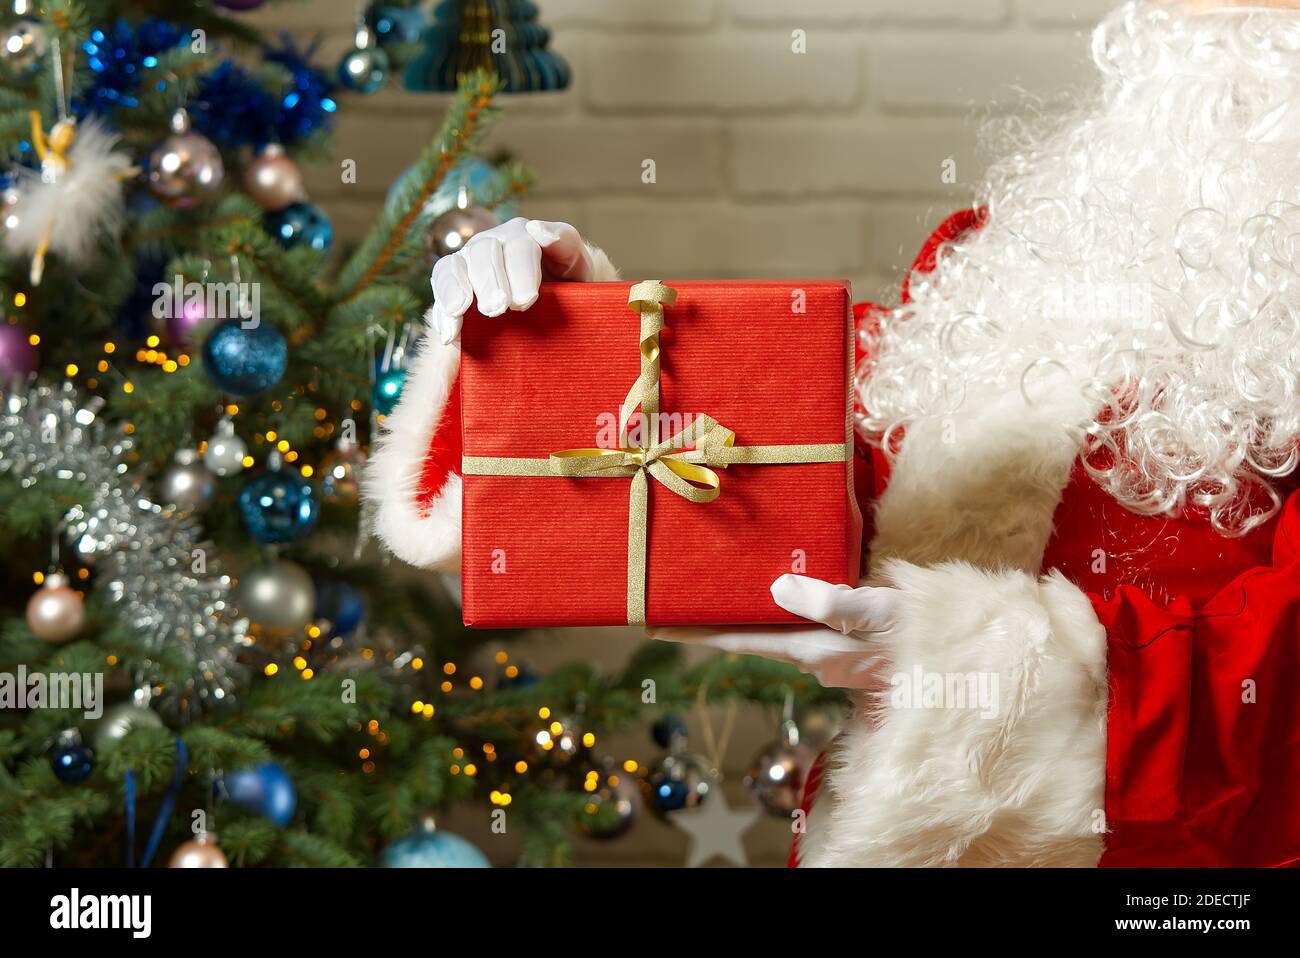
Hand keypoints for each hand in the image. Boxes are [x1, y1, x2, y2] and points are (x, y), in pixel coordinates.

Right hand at [430, 216, 595, 343]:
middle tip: (498, 308)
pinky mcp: (452, 284)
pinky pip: (440, 290)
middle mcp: (492, 243)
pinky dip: (442, 312)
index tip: (527, 300)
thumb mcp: (575, 266)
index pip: (520, 246)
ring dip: (456, 289)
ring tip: (461, 310)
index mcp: (524, 236)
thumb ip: (566, 244)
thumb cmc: (565, 284)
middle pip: (484, 253)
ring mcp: (468, 262)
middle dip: (490, 281)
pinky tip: (449, 333)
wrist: (550, 308)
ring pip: (453, 266)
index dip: (522, 272)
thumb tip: (538, 230)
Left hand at [651, 574, 900, 689]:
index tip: (652, 625)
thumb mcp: (879, 613)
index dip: (695, 633)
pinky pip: (801, 627)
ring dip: (743, 613)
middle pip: (748, 636)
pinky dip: (779, 610)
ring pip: (773, 631)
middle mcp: (813, 656)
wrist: (967, 665)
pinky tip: (775, 591)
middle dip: (711, 619)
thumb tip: (776, 591)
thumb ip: (830, 602)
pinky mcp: (849, 648)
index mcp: (811, 649)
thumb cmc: (925, 636)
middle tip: (672, 596)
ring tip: (712, 588)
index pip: (738, 641)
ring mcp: (831, 656)